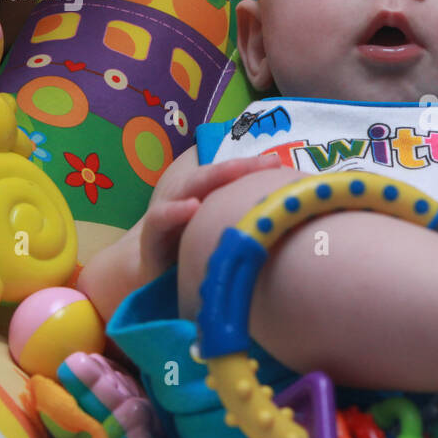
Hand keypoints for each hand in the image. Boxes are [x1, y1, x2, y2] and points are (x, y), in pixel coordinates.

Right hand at [138, 154, 285, 280]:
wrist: (152, 276)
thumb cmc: (191, 251)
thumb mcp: (218, 235)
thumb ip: (243, 223)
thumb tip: (285, 218)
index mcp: (204, 196)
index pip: (230, 177)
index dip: (253, 169)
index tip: (278, 164)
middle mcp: (187, 198)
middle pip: (214, 176)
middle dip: (241, 167)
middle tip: (268, 161)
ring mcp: (169, 212)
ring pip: (189, 188)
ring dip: (212, 178)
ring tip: (235, 170)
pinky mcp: (152, 235)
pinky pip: (160, 219)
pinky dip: (174, 212)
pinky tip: (192, 208)